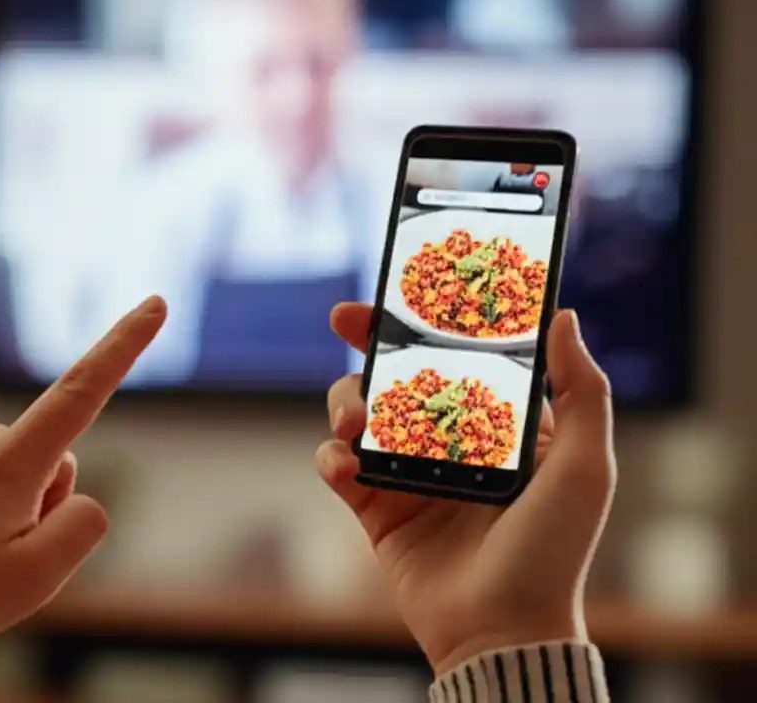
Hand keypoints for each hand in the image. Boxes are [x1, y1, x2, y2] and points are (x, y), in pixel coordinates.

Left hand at [0, 297, 166, 666]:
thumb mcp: (37, 579)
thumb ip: (82, 525)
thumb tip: (72, 490)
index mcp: (6, 461)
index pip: (81, 392)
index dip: (123, 346)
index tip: (156, 304)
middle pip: (57, 466)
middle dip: (46, 511)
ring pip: (22, 479)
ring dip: (12, 519)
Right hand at [317, 304, 614, 674]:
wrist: (500, 628)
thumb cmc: (553, 551)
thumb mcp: (585, 466)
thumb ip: (581, 390)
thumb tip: (563, 316)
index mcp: (500, 423)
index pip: (462, 354)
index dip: (433, 317)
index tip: (410, 286)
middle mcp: (451, 440)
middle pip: (401, 371)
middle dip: (370, 339)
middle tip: (345, 318)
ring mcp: (409, 471)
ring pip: (361, 409)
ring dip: (348, 401)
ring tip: (356, 422)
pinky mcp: (374, 506)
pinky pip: (337, 465)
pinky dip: (331, 457)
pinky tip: (343, 464)